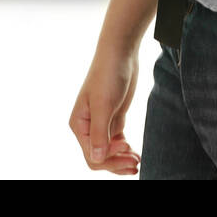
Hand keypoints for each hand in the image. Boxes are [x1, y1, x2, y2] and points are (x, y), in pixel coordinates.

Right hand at [69, 46, 141, 175]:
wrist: (120, 53)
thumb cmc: (108, 74)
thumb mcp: (103, 104)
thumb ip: (99, 133)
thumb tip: (97, 159)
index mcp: (79, 124)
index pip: (92, 155)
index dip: (109, 158)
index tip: (127, 146)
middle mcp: (87, 127)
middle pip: (100, 157)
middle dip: (117, 163)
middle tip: (136, 164)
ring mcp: (101, 123)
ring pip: (109, 152)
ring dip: (122, 159)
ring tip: (137, 162)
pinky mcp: (113, 118)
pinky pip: (116, 142)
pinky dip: (124, 150)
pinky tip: (135, 152)